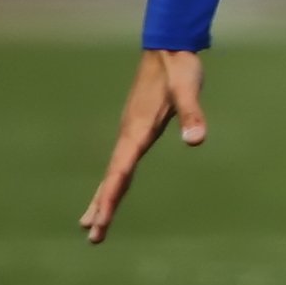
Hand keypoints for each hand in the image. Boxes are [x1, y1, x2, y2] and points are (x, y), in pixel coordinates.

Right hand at [80, 48, 204, 244]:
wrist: (168, 47)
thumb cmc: (179, 68)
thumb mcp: (188, 89)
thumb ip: (192, 113)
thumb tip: (196, 140)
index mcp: (136, 130)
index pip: (120, 171)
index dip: (110, 197)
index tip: (99, 222)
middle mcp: (128, 134)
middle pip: (112, 178)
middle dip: (103, 207)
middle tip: (93, 237)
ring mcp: (129, 132)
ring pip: (113, 172)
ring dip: (104, 198)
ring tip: (89, 224)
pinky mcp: (136, 128)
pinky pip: (121, 163)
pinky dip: (113, 181)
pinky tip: (111, 189)